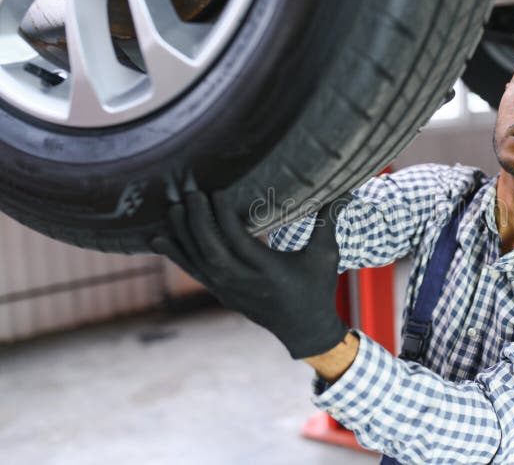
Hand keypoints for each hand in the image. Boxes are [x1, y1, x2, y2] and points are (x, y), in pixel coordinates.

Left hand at [151, 191, 350, 358]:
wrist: (305, 330)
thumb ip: (328, 222)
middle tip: (189, 193)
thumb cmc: (317, 288)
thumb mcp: (326, 255)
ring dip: (182, 235)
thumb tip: (345, 190)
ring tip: (172, 208)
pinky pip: (194, 272)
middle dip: (196, 221)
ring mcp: (229, 290)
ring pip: (198, 261)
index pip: (238, 240)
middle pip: (211, 250)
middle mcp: (243, 282)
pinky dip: (177, 254)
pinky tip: (161, 238)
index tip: (217, 191)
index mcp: (268, 271)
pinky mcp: (222, 293)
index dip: (224, 216)